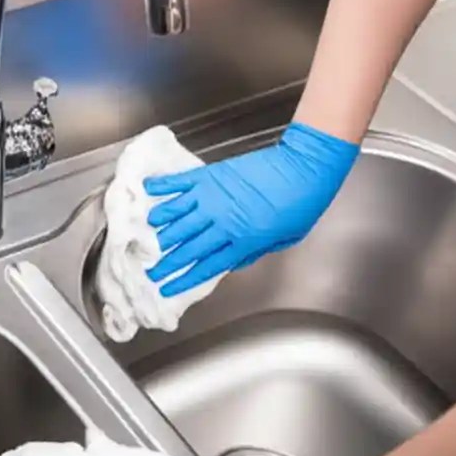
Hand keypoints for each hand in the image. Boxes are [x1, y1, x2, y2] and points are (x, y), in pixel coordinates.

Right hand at [145, 123, 358, 296]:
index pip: (205, 267)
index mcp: (241, 242)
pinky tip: (149, 190)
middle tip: (151, 271)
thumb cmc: (302, 203)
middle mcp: (222, 223)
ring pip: (177, 218)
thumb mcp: (284, 240)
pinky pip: (180, 183)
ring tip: (149, 235)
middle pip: (187, 247)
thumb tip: (231, 262)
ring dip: (161, 229)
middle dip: (167, 262)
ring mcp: (213, 197)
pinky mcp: (211, 175)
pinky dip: (163, 187)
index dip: (184, 279)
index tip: (167, 288)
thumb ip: (254, 252)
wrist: (306, 167)